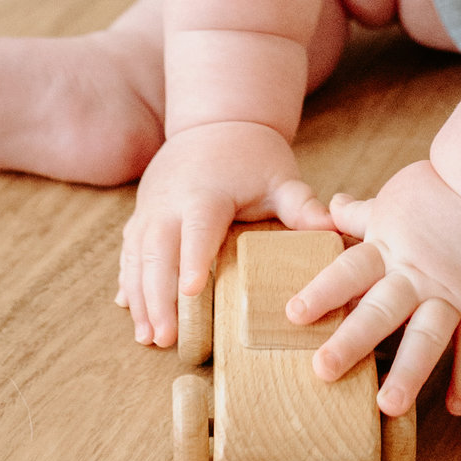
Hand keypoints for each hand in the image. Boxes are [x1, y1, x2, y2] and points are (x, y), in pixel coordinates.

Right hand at [117, 121, 328, 347]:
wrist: (216, 122)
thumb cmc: (253, 156)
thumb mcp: (281, 177)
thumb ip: (302, 205)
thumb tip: (332, 229)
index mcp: (207, 193)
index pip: (198, 229)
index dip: (192, 259)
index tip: (190, 292)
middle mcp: (171, 201)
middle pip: (157, 251)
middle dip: (158, 296)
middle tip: (165, 338)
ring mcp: (151, 207)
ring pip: (136, 255)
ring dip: (139, 297)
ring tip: (147, 337)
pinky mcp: (142, 213)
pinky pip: (129, 250)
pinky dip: (127, 280)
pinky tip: (129, 310)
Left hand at [285, 161, 460, 417]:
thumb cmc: (438, 188)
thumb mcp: (391, 199)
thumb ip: (359, 215)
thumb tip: (330, 208)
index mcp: (389, 247)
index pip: (350, 270)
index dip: (323, 291)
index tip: (294, 315)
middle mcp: (417, 275)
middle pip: (381, 310)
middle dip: (352, 341)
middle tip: (323, 371)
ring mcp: (452, 293)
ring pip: (427, 336)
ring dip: (409, 372)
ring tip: (388, 405)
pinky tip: (455, 408)